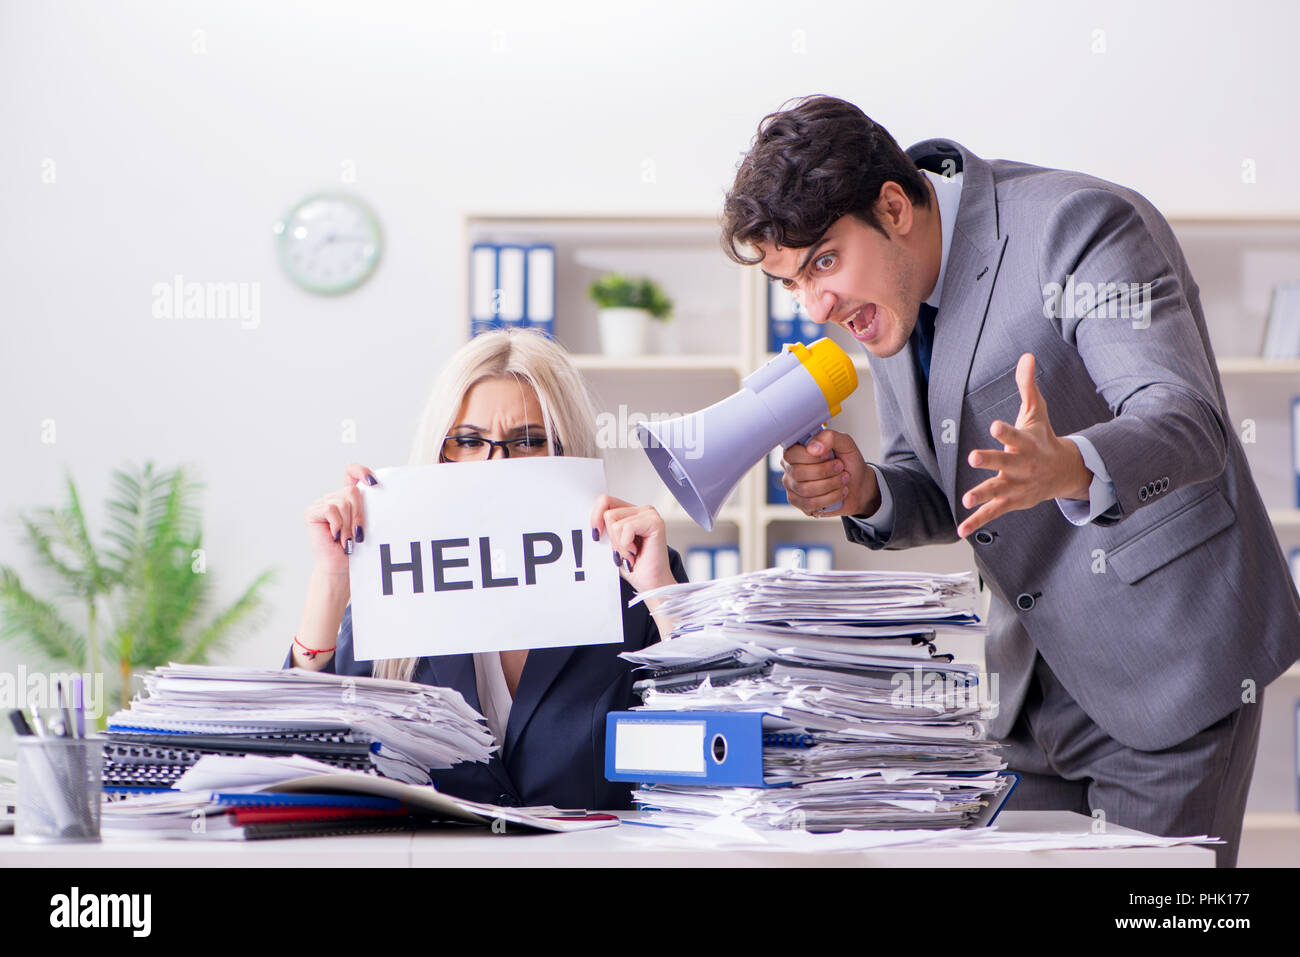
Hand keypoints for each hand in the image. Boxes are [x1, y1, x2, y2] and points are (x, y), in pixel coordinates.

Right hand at [304, 462, 378, 577]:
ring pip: (343, 502)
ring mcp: (322, 503)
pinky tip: (336, 536)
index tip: (373, 483)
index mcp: (349, 497)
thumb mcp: (367, 523)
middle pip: (352, 491)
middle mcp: (334, 497)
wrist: (340, 567)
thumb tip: (375, 488)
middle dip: (359, 515)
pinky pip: (330, 509)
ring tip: (347, 540)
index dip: (362, 471)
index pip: (352, 472)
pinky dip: (337, 524)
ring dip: (348, 525)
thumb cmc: (356, 548)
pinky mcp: (312, 512)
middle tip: (358, 535)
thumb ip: (368, 506)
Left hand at [589, 495, 675, 594]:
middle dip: (610, 539)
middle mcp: (640, 510)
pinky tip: (635, 553)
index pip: (604, 501)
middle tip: (622, 553)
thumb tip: (587, 523)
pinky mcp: (655, 522)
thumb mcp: (610, 545)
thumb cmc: (632, 567)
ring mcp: (649, 514)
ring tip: (630, 554)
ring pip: (615, 522)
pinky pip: (626, 528)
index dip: (595, 518)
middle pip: (608, 513)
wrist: (650, 584)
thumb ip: (602, 529)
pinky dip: (626, 546)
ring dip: (619, 545)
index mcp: (629, 512)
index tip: (596, 536)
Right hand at [782, 428, 879, 518]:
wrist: (858, 485)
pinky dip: (831, 498)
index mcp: (797, 450)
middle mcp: (790, 468)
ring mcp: (793, 487)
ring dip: (831, 484)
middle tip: (840, 468)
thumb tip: (813, 448)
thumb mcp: (844, 443)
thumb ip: (829, 437)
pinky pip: (811, 504)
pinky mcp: (800, 503)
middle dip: (826, 471)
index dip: (813, 457)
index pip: (792, 454)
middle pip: (798, 473)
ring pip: (806, 490)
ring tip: (843, 479)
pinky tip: (838, 492)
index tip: (828, 455)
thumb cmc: (848, 463)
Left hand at [958, 353, 1092, 537]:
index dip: (1005, 431)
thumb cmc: (1043, 439)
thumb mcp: (1036, 413)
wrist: (1064, 472)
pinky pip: (993, 513)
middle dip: (990, 460)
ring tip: (966, 498)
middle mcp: (1021, 465)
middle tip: (972, 457)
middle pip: (1005, 462)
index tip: (995, 425)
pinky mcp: (1012, 501)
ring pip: (998, 490)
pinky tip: (961, 529)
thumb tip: (1026, 356)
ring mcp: (1017, 485)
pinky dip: (977, 521)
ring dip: (983, 494)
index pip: (1015, 434)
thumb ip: (1027, 387)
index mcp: (1026, 443)